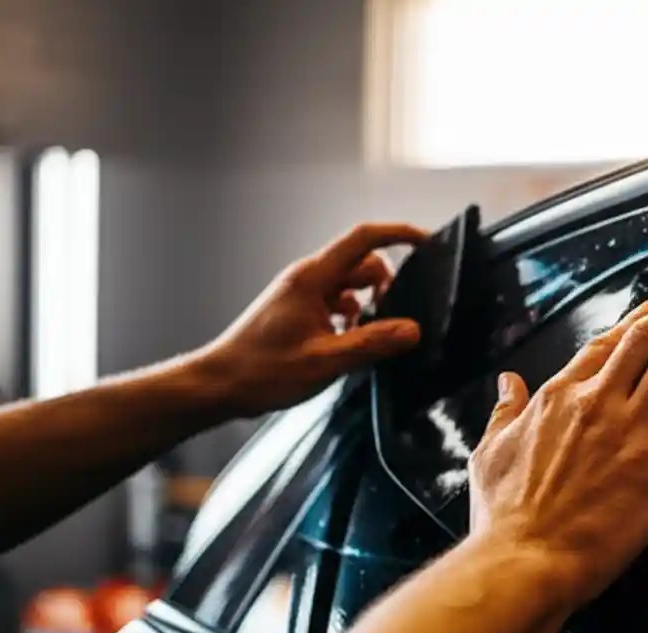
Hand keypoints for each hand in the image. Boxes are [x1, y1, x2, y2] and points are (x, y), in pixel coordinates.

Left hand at [198, 223, 425, 416]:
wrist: (219, 384)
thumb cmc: (262, 371)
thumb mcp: (325, 360)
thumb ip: (372, 342)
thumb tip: (412, 329)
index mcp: (313, 278)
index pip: (364, 238)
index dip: (399, 233)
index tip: (428, 242)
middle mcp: (309, 278)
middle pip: (363, 263)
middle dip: (387, 284)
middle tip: (394, 319)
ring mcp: (303, 293)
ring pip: (352, 284)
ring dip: (370, 304)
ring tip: (371, 337)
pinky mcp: (300, 311)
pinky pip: (339, 302)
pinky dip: (354, 317)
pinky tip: (351, 344)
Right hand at [468, 281, 647, 609]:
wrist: (525, 561)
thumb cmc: (505, 517)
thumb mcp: (489, 451)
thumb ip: (504, 410)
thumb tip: (506, 383)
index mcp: (558, 396)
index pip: (605, 342)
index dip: (638, 319)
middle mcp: (597, 403)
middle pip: (647, 338)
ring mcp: (631, 431)